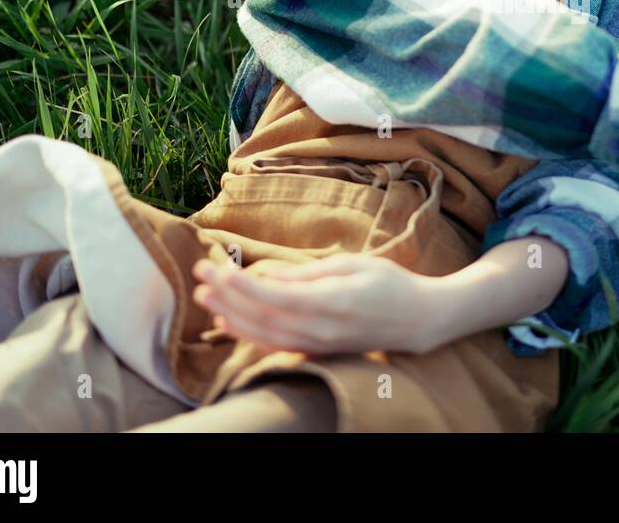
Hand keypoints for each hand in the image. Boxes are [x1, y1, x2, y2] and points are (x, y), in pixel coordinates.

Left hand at [191, 253, 444, 356]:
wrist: (419, 320)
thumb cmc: (390, 284)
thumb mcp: (353, 265)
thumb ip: (308, 273)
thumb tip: (268, 275)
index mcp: (331, 302)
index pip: (274, 297)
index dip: (240, 285)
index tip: (215, 267)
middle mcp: (321, 330)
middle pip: (262, 318)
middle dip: (226, 297)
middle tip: (200, 276)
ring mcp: (319, 345)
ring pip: (264, 336)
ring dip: (231, 317)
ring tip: (205, 297)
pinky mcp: (318, 352)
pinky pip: (275, 346)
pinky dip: (249, 334)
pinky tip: (229, 321)